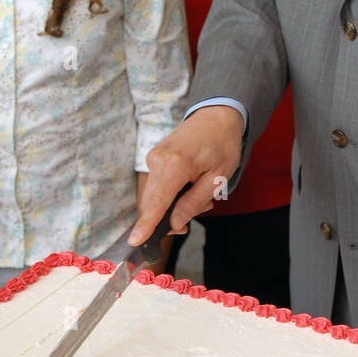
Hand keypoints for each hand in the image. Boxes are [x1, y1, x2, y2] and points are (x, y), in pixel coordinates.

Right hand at [128, 106, 243, 247]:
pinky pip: (156, 186)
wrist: (216, 115)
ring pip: (154, 196)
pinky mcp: (153, 158)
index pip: (157, 202)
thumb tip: (175, 223)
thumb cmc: (222, 144)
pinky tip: (190, 187)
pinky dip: (170, 194)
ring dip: (172, 206)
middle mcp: (158, 160)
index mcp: (175, 165)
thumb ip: (194, 203)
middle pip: (152, 203)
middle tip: (196, 214)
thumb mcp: (217, 178)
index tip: (135, 241)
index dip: (146, 225)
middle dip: (168, 219)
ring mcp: (153, 157)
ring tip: (200, 196)